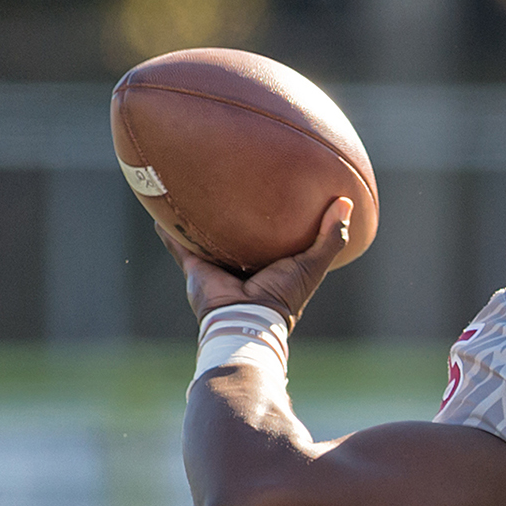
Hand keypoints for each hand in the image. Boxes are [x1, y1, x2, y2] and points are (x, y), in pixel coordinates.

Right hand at [155, 198, 352, 325]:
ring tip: (191, 189)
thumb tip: (346, 201)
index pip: (273, 235)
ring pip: (206, 236)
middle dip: (234, 214)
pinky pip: (178, 245)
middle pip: (237, 233)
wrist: (246, 320)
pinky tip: (158, 210)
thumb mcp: (313, 264)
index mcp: (271, 264)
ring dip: (198, 218)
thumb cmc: (283, 296)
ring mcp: (218, 266)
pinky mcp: (195, 268)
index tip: (276, 193)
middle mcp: (243, 264)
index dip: (275, 217)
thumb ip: (331, 236)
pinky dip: (168, 230)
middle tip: (231, 184)